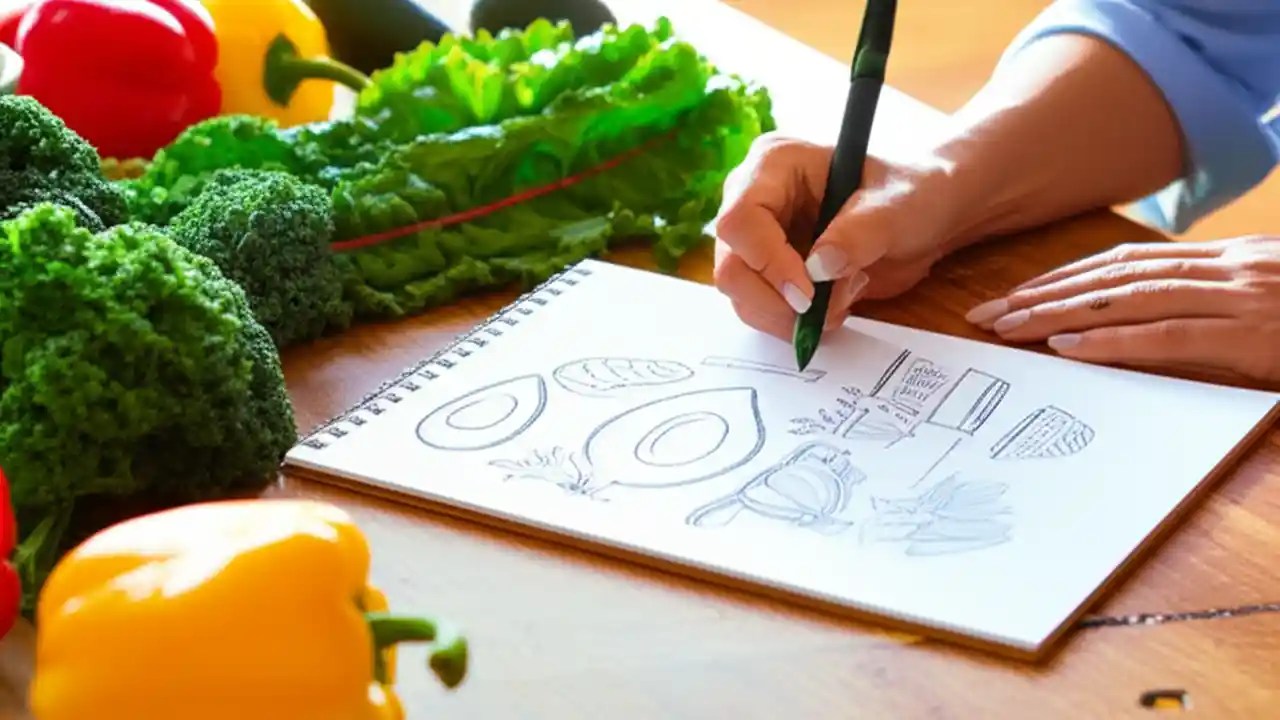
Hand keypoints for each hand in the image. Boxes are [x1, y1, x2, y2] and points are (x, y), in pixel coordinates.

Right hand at [712, 133, 958, 340]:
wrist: (926, 216)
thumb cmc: (912, 193)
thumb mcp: (896, 207)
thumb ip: (859, 234)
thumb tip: (818, 268)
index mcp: (775, 165)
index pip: (740, 219)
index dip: (767, 262)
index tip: (808, 293)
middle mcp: (753, 200)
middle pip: (731, 266)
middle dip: (777, 299)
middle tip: (827, 307)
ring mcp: (757, 240)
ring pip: (741, 295)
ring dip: (791, 314)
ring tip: (844, 296)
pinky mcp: (768, 273)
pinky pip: (760, 310)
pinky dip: (795, 322)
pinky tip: (835, 303)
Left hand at [966, 235, 1279, 382]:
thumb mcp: (1266, 296)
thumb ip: (1212, 302)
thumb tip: (1149, 317)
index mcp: (1225, 260)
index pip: (1124, 261)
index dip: (1063, 275)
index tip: (1015, 293)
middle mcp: (1223, 270)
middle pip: (1110, 275)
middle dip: (1041, 293)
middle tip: (987, 314)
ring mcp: (1237, 298)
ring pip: (1125, 299)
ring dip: (1058, 314)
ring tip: (1008, 330)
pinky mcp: (1251, 335)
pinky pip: (1166, 335)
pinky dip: (1110, 340)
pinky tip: (1067, 347)